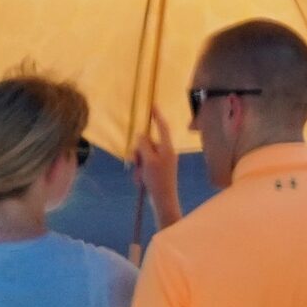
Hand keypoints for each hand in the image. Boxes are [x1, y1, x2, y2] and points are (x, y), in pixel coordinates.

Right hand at [130, 108, 182, 229]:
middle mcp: (166, 153)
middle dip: (138, 152)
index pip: (162, 128)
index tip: (153, 105)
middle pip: (146, 142)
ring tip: (141, 176)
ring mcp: (161, 162)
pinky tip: (141, 182)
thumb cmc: (157, 181)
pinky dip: (140, 172)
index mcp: (167, 148)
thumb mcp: (148, 160)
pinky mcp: (157, 170)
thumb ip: (144, 145)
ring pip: (142, 154)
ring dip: (138, 164)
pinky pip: (143, 165)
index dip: (157, 116)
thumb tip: (141, 135)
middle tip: (139, 165)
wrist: (163, 201)